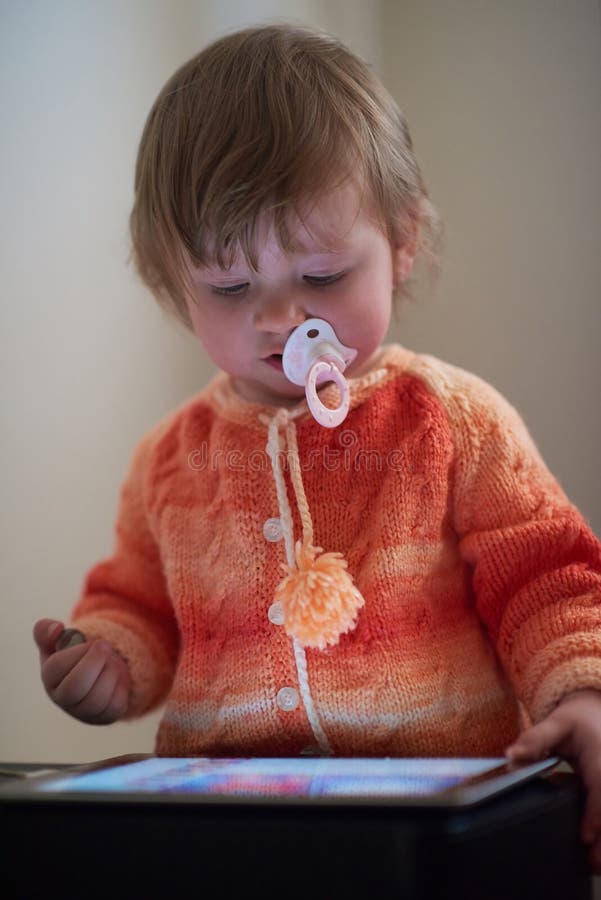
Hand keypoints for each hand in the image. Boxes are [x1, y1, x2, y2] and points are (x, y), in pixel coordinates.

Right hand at [33, 618, 130, 724]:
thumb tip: (55, 628)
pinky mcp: (103, 718)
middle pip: (74, 688)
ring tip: (112, 661)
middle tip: (106, 648)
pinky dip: (121, 687)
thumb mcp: (59, 641)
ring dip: (110, 673)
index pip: (57, 667)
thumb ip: (47, 631)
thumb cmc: (74, 657)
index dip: (79, 651)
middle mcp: (62, 698)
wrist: (97, 673)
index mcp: (50, 678)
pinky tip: (116, 678)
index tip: (92, 643)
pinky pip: (115, 707)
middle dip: (95, 663)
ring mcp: (82, 712)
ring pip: (96, 699)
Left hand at [506, 689, 600, 873]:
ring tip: (594, 863)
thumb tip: (511, 755)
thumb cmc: (577, 719)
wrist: (597, 711)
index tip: (585, 836)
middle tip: (593, 863)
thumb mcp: (557, 723)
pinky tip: (595, 845)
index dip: (595, 815)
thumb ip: (535, 739)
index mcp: (600, 757)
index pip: (600, 788)